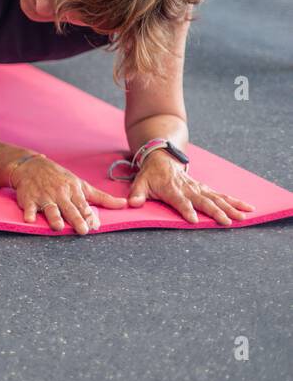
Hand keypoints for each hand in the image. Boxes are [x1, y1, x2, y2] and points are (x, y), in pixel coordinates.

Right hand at [10, 153, 126, 234]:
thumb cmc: (59, 177)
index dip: (88, 216)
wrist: (32, 166)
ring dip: (54, 217)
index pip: (83, 205)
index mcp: (73, 191)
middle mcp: (59, 194)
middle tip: (82, 230)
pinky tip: (29, 219)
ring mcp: (44, 197)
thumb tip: (124, 204)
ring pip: (50, 209)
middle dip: (76, 219)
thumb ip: (102, 197)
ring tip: (58, 227)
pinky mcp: (28, 199)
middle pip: (69, 209)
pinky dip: (28, 213)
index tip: (94, 225)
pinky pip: (28, 207)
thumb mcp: (81, 184)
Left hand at [128, 150, 253, 225]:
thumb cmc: (150, 175)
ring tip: (244, 217)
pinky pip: (221, 195)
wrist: (162, 158)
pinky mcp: (205, 189)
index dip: (187, 210)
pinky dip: (235, 201)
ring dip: (231, 207)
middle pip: (204, 201)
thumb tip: (132, 203)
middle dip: (217, 212)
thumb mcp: (140, 182)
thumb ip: (137, 193)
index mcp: (172, 189)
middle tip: (228, 222)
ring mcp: (199, 188)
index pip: (180, 201)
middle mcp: (188, 189)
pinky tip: (247, 208)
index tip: (194, 220)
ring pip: (217, 198)